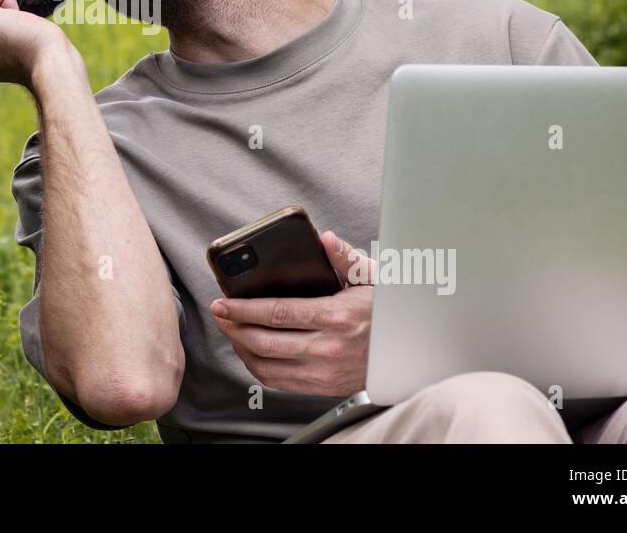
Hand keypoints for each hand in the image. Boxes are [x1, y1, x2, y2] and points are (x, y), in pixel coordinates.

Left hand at [209, 230, 375, 397]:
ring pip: (267, 365)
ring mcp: (324, 372)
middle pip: (264, 341)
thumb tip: (325, 240)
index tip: (223, 303)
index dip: (243, 309)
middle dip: (233, 327)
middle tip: (220, 315)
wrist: (407, 351)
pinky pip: (278, 382)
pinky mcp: (322, 386)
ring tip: (231, 331)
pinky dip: (257, 367)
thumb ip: (344, 258)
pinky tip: (250, 351)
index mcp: (336, 317)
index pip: (277, 313)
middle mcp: (327, 348)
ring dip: (241, 348)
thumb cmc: (386, 312)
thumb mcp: (371, 279)